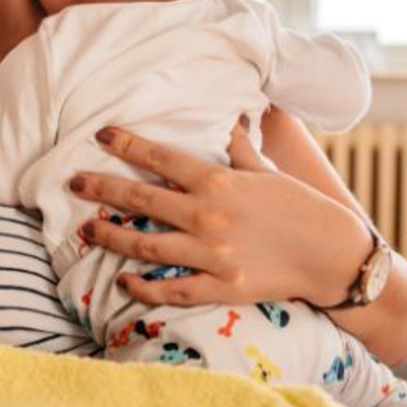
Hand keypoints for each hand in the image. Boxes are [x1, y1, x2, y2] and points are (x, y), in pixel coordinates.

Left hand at [70, 119, 369, 308]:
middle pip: (140, 198)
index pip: (160, 157)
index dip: (126, 143)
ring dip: (111, 236)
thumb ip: (239, 148)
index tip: (100, 134)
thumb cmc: (301, 207)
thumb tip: (229, 117)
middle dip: (101, 188)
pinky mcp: (221, 287)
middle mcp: (207, 215)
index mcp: (217, 181)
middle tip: (73, 182)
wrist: (333, 255)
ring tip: (87, 230)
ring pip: (145, 244)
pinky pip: (171, 289)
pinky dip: (143, 286)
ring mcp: (212, 254)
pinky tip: (124, 281)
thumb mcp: (267, 171)